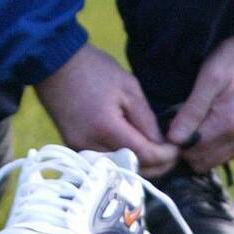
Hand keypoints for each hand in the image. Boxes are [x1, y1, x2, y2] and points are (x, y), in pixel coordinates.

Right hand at [34, 42, 179, 176]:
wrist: (55, 63)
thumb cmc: (94, 69)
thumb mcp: (128, 87)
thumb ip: (147, 119)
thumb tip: (161, 144)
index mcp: (107, 129)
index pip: (145, 156)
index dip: (166, 156)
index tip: (179, 149)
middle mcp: (91, 147)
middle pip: (132, 170)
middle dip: (157, 166)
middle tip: (172, 154)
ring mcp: (79, 150)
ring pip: (118, 171)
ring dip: (139, 167)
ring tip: (156, 153)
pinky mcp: (73, 148)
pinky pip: (104, 163)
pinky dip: (122, 161)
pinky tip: (133, 150)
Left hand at [164, 19, 233, 171]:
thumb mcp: (209, 77)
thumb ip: (192, 111)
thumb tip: (173, 139)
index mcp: (230, 124)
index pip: (192, 151)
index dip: (177, 140)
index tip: (172, 122)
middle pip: (203, 162)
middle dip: (189, 147)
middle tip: (183, 121)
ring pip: (216, 160)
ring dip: (203, 147)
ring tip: (200, 119)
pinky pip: (231, 152)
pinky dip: (219, 143)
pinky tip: (216, 121)